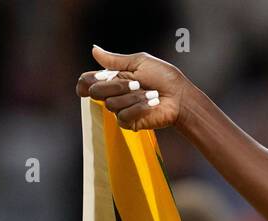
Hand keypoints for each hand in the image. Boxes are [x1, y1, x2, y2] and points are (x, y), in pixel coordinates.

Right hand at [76, 45, 190, 131]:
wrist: (181, 97)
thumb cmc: (164, 78)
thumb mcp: (139, 63)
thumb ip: (115, 60)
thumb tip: (94, 50)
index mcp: (113, 78)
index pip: (87, 81)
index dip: (85, 82)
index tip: (97, 79)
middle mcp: (114, 94)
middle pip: (96, 91)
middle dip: (116, 86)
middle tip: (136, 83)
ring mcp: (121, 109)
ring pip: (111, 104)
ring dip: (134, 97)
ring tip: (151, 94)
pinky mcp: (130, 122)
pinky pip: (122, 116)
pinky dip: (138, 108)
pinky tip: (152, 104)